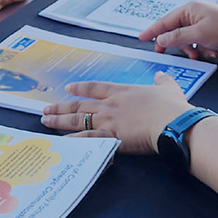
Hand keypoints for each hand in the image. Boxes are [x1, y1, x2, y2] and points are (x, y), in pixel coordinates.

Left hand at [42, 73, 190, 152]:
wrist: (172, 122)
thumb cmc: (172, 107)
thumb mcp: (169, 89)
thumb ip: (163, 82)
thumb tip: (161, 77)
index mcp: (123, 92)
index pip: (96, 88)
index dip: (81, 88)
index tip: (68, 89)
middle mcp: (111, 104)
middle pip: (80, 104)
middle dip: (62, 106)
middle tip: (46, 108)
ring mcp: (108, 120)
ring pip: (78, 119)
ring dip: (60, 120)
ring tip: (45, 121)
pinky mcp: (111, 136)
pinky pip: (86, 138)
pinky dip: (72, 140)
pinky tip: (60, 141)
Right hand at [141, 1, 217, 60]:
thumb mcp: (198, 34)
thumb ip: (177, 37)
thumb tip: (161, 39)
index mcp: (189, 9)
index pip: (165, 21)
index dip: (152, 30)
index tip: (141, 37)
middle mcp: (194, 15)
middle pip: (174, 32)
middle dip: (176, 45)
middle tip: (165, 53)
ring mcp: (202, 24)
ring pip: (186, 41)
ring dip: (191, 50)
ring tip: (199, 54)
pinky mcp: (209, 33)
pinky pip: (197, 44)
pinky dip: (201, 50)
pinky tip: (211, 52)